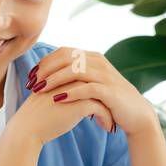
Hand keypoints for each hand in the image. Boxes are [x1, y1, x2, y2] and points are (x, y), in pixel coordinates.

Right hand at [10, 62, 114, 148]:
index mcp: (64, 72)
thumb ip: (63, 89)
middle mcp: (72, 77)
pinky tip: (107, 128)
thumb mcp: (49, 95)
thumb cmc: (36, 115)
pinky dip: (106, 118)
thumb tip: (78, 92)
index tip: (103, 103)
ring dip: (110, 109)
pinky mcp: (81, 104)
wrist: (27, 128)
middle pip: (99, 84)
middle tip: (111, 111)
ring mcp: (77, 89)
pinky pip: (102, 109)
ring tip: (111, 121)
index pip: (90, 77)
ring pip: (103, 96)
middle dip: (107, 98)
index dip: (97, 90)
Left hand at [25, 47, 157, 136]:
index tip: (30, 76)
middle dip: (46, 69)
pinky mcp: (110, 91)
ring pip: (75, 70)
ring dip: (55, 79)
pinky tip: (57, 99)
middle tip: (32, 83)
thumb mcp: (90, 84)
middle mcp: (99, 62)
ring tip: (40, 90)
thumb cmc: (109, 100)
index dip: (45, 62)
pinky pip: (88, 88)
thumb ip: (74, 77)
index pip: (63, 52)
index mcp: (92, 57)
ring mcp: (105, 75)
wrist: (135, 114)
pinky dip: (71, 92)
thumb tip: (49, 77)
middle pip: (67, 57)